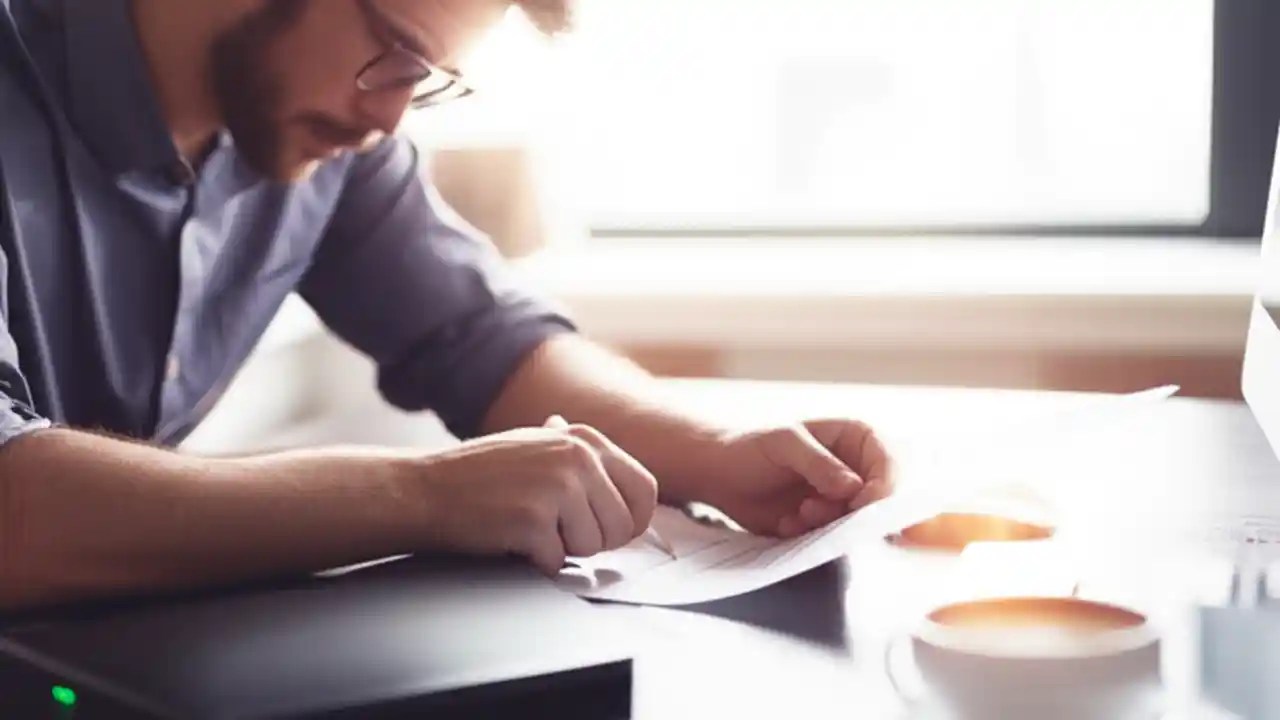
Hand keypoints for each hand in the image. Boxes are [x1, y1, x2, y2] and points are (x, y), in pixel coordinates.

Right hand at [415, 417, 658, 573]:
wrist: (424, 489)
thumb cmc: (479, 474)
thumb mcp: (533, 444)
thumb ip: (571, 448)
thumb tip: (591, 450)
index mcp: (586, 440)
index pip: (645, 491)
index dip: (630, 520)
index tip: (606, 528)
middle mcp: (578, 457)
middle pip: (623, 527)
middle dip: (593, 541)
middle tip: (555, 530)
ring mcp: (557, 487)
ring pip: (593, 548)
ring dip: (562, 549)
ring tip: (528, 527)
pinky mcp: (534, 520)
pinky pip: (557, 562)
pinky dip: (535, 561)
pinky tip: (511, 538)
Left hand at [699, 419, 894, 536]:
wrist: (720, 476)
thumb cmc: (750, 448)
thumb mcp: (783, 445)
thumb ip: (818, 464)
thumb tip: (852, 487)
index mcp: (855, 438)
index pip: (888, 463)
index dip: (884, 486)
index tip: (862, 504)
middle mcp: (856, 469)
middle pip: (882, 499)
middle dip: (852, 513)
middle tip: (813, 510)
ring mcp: (843, 499)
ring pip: (859, 524)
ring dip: (826, 525)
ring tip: (795, 514)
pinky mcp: (826, 524)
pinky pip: (835, 540)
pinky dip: (811, 536)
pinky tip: (785, 523)